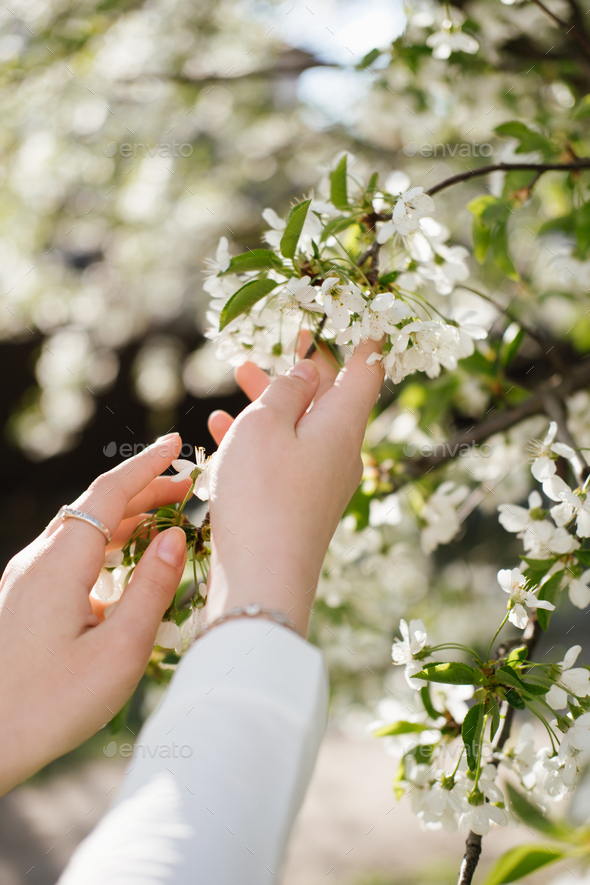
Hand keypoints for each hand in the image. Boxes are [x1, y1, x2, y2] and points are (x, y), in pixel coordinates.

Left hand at [0, 436, 189, 794]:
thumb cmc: (51, 705)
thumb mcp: (119, 651)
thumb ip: (151, 588)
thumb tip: (174, 536)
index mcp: (59, 564)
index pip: (108, 494)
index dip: (145, 466)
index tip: (175, 444)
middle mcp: (37, 562)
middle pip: (95, 507)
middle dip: (142, 490)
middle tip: (187, 487)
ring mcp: (25, 580)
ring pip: (81, 530)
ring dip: (124, 518)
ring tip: (165, 518)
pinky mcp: (23, 600)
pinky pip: (69, 554)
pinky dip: (105, 544)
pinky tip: (126, 562)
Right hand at [205, 337, 383, 634]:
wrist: (262, 579)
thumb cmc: (263, 494)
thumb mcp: (266, 426)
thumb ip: (287, 390)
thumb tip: (308, 372)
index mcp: (343, 425)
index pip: (367, 370)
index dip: (364, 339)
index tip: (365, 316)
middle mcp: (341, 452)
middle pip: (331, 397)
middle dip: (305, 366)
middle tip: (289, 337)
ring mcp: (322, 481)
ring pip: (301, 426)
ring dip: (272, 399)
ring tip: (239, 372)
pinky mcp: (299, 504)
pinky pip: (284, 457)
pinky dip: (259, 438)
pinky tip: (222, 429)